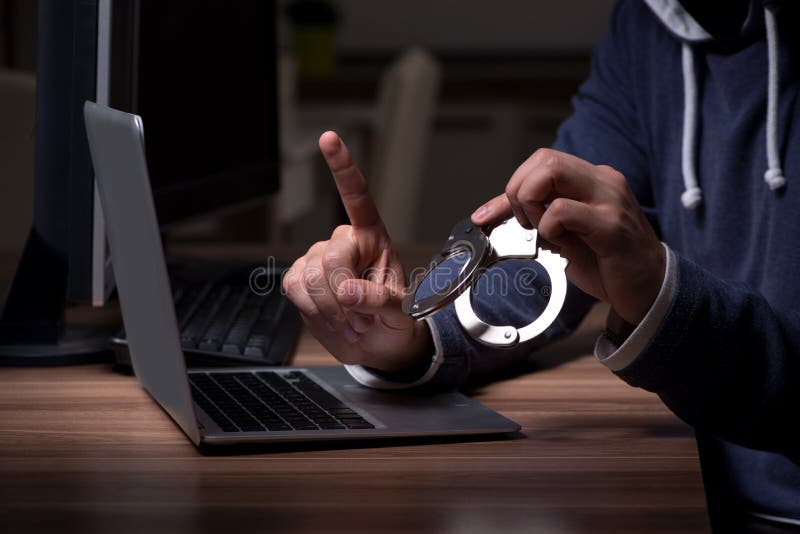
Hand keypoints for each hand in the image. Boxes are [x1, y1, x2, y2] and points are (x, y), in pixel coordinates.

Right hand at [282, 131, 432, 372]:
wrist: (376, 346)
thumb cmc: (395, 321)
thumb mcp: (401, 312)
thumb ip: (379, 300)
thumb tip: (348, 292)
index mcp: (373, 237)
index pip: (357, 197)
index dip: (342, 168)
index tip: (329, 138)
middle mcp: (343, 242)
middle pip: (330, 260)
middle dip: (344, 297)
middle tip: (362, 317)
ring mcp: (318, 259)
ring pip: (309, 278)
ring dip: (330, 308)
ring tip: (351, 318)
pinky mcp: (299, 277)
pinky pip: (293, 288)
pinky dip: (313, 310)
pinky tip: (331, 316)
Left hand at [471, 148, 664, 324]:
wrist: (648, 289)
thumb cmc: (605, 261)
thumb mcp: (563, 233)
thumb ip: (534, 217)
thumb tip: (489, 213)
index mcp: (591, 179)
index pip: (541, 161)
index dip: (512, 184)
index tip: (495, 215)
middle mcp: (602, 180)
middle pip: (544, 159)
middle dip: (518, 191)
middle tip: (524, 222)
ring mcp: (609, 199)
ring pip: (550, 173)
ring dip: (532, 206)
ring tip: (544, 232)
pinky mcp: (611, 225)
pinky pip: (563, 210)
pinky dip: (549, 227)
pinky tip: (560, 245)